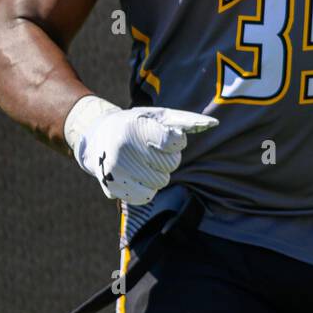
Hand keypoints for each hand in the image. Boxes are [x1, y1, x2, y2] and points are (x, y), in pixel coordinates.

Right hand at [64, 96, 217, 204]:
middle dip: (166, 158)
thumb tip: (215, 123)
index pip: (174, 141)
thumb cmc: (136, 124)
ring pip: (160, 182)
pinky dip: (147, 187)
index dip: (174, 141)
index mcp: (135, 127)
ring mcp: (116, 171)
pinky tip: (136, 174)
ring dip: (157, 173)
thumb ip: (186, 120)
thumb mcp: (158, 116)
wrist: (97, 137)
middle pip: (170, 165)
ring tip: (142, 160)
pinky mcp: (112, 188)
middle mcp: (123, 150)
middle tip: (150, 149)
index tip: (165, 137)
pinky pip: (146, 196)